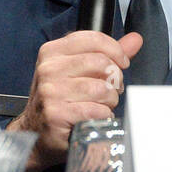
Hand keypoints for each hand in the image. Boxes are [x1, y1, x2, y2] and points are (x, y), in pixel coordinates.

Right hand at [8, 30, 143, 171]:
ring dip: (109, 101)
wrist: (36, 133)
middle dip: (115, 79)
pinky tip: (94, 118)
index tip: (122, 63)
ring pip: (102, 89)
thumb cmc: (60, 100)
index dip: (115, 50)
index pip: (94, 39)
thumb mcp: (79, 70)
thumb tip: (135, 39)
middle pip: (102, 63)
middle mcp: (48, 69)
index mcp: (52, 52)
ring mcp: (50, 91)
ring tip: (100, 105)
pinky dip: (102, 116)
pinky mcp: (56, 114)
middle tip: (111, 90)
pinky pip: (97, 110)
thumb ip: (108, 54)